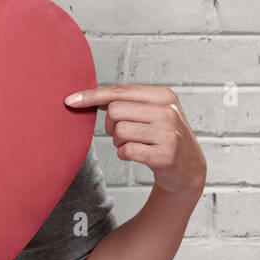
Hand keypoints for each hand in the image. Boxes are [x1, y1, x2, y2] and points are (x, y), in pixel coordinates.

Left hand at [64, 84, 206, 195]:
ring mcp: (168, 134)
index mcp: (163, 95)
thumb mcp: (152, 111)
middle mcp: (168, 112)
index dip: (92, 96)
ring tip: (135, 144)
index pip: (119, 91)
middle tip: (124, 133)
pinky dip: (125, 154)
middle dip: (110, 125)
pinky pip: (126, 151)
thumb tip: (86, 96)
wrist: (189, 167)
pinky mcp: (165, 155)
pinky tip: (138, 154)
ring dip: (118, 141)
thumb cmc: (162, 136)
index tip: (70, 100)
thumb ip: (126, 101)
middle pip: (114, 111)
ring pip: (118, 132)